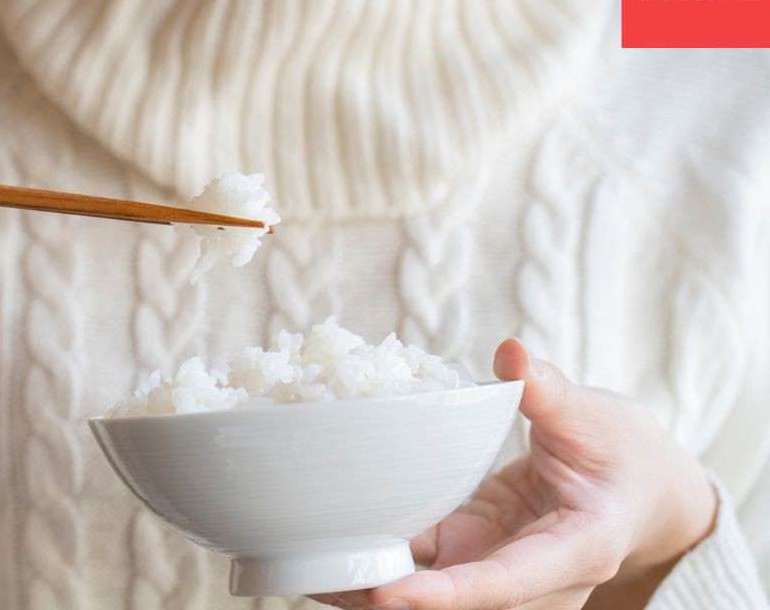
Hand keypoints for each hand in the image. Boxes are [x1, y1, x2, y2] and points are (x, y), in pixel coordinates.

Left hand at [309, 339, 717, 609]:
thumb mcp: (595, 418)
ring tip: (299, 565)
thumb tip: (513, 355)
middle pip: (453, 603)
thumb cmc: (625, 457)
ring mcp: (495, 569)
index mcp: (574, 552)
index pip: (504, 584)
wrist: (640, 491)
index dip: (445, 595)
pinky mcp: (469, 553)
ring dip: (367, 581)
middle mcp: (531, 579)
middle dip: (383, 597)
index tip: (387, 593)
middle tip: (313, 576)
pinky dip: (375, 553)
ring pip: (427, 589)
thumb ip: (552, 391)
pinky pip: (418, 561)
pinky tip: (322, 542)